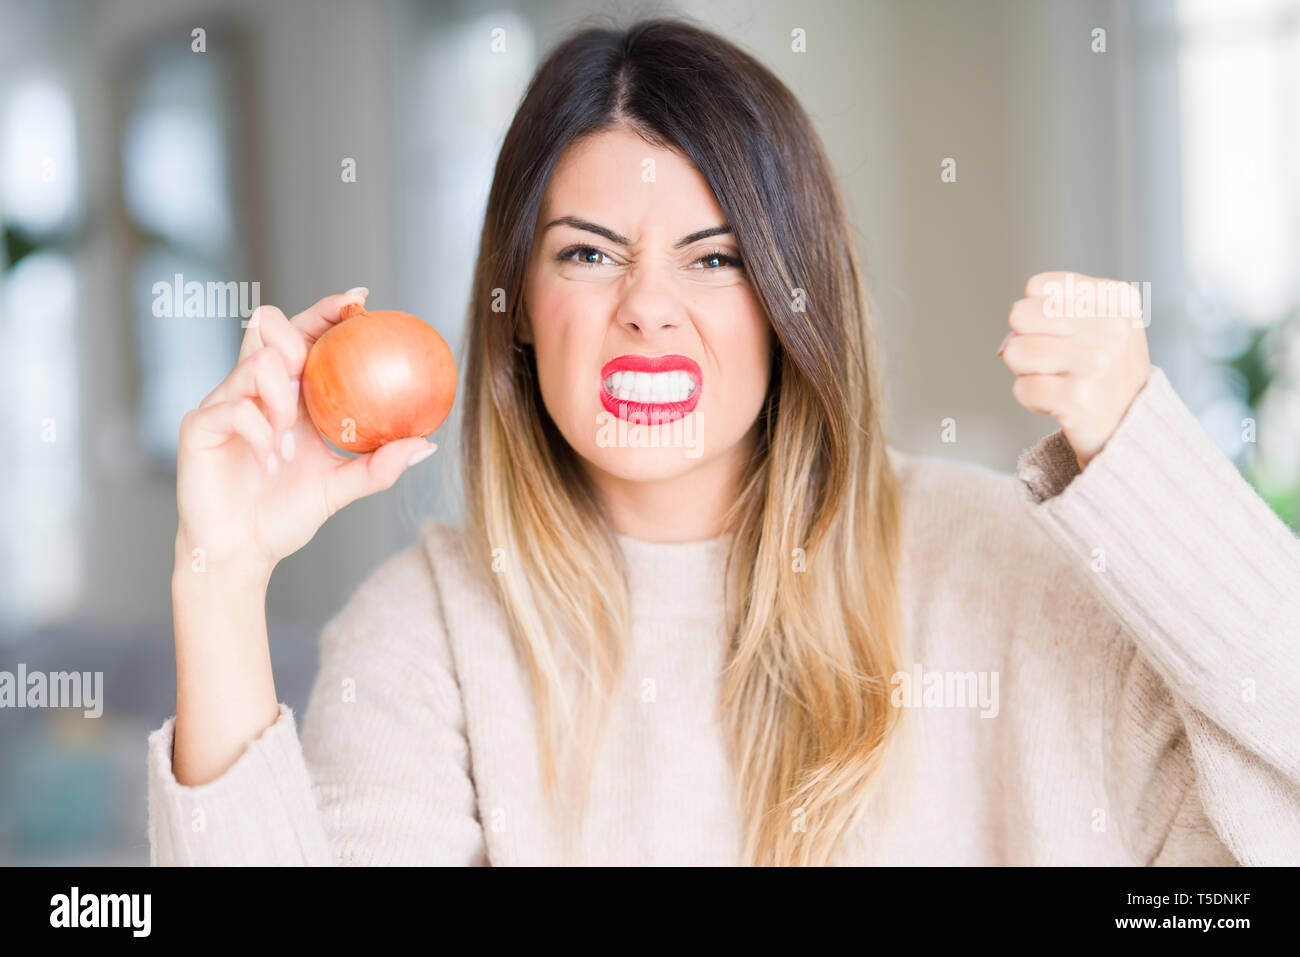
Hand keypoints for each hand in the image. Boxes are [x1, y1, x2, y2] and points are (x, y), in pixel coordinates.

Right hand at [175, 288, 438, 576]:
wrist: (241, 553)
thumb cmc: (284, 516)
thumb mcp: (340, 488)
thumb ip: (379, 466)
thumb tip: (428, 445)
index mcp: (289, 394)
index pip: (305, 335)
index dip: (327, 310)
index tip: (360, 300)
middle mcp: (255, 390)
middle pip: (267, 325)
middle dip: (296, 331)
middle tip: (316, 363)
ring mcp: (225, 404)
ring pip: (255, 363)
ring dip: (282, 393)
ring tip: (290, 435)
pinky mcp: (200, 426)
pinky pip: (233, 407)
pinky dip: (260, 429)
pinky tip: (270, 457)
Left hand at [999, 271, 1151, 469]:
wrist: (1132, 426)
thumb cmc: (1104, 371)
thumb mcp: (1099, 325)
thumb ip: (1049, 313)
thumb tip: (1006, 343)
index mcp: (1117, 299)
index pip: (1039, 286)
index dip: (1036, 313)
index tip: (1064, 333)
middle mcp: (1111, 327)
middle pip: (1020, 315)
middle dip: (1024, 340)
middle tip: (1053, 360)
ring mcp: (1097, 363)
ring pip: (1016, 352)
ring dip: (1024, 371)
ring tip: (1055, 380)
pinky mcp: (1079, 398)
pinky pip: (1022, 388)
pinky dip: (1029, 398)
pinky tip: (1055, 402)